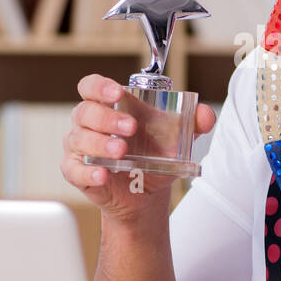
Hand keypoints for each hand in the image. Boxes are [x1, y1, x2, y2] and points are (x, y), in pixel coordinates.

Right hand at [61, 74, 217, 222]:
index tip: (117, 93)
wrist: (145, 194)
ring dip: (100, 143)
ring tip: (121, 152)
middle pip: (85, 111)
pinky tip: (103, 174)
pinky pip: (74, 170)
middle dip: (107, 117)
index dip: (99, 86)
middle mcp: (88, 124)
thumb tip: (206, 115)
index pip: (91, 87)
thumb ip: (191, 123)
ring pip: (78, 139)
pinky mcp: (76, 172)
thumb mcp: (175, 140)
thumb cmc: (152, 157)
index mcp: (108, 106)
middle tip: (131, 127)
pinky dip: (88, 171)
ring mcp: (79, 148)